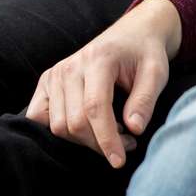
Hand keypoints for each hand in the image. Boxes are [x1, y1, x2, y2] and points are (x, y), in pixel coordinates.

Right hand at [25, 0, 180, 168]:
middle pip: (74, 122)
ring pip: (57, 125)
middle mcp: (70, 66)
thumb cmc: (145, 53)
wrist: (132, 33)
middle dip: (99, 143)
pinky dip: (58, 130)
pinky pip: (38, 116)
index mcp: (98, 59)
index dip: (106, 139)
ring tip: (110, 133)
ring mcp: (54, 74)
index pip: (95, 108)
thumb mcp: (156, 72)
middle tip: (126, 143)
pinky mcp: (46, 82)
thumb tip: (134, 130)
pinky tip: (85, 129)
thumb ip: (145, 100)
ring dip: (82, 140)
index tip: (119, 161)